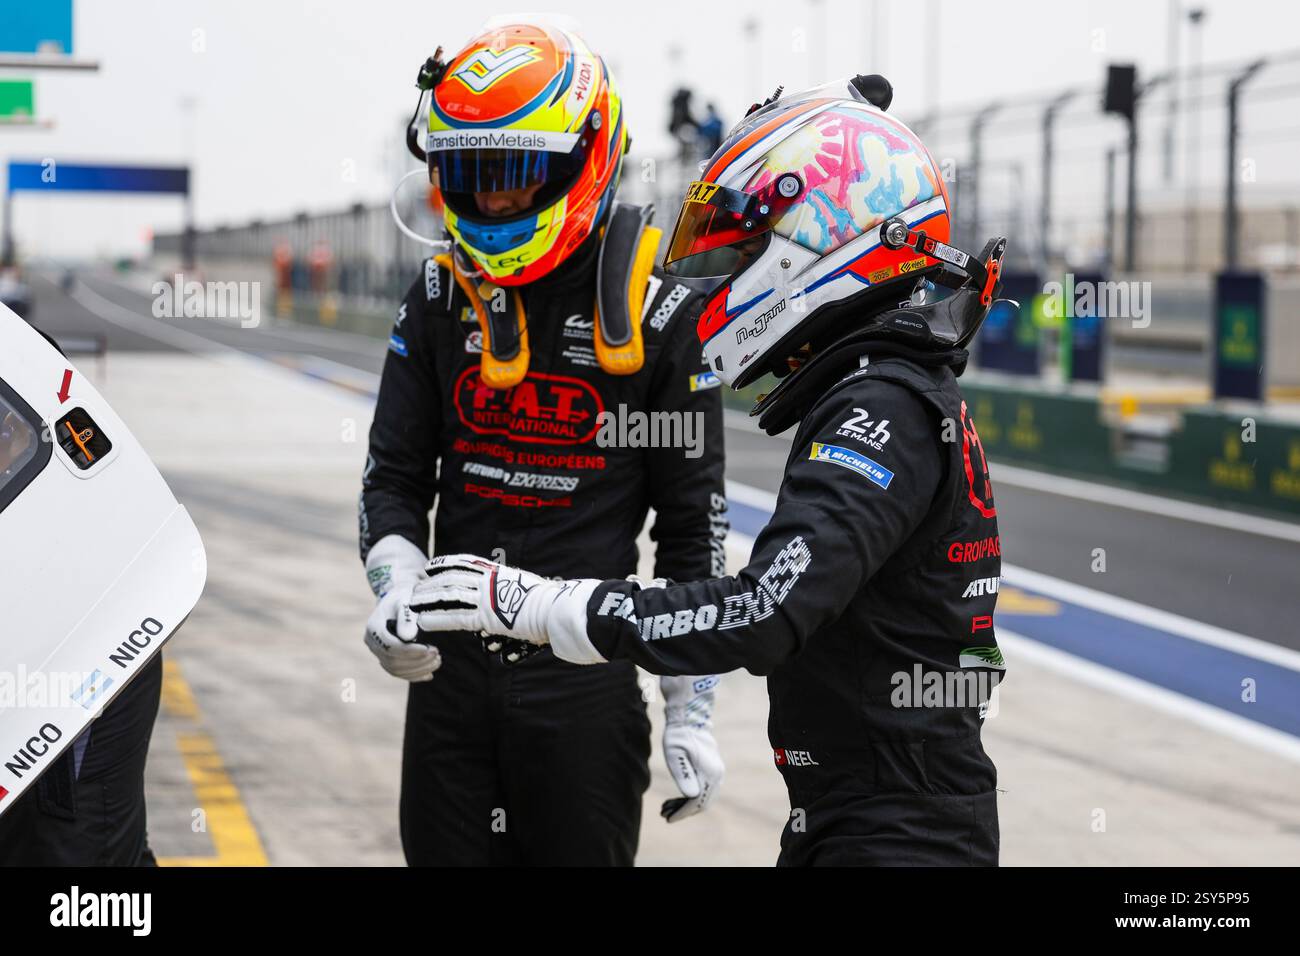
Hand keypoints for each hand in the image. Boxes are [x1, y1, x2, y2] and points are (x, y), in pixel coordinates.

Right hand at [363, 534, 440, 681]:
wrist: (399, 599)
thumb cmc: (404, 596)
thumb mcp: (405, 599)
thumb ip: (406, 616)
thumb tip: (408, 637)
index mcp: (374, 627)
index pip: (390, 646)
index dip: (409, 651)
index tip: (429, 649)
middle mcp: (372, 641)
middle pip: (392, 660)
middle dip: (416, 661)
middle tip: (437, 655)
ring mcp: (378, 651)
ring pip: (395, 669)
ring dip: (417, 669)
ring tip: (437, 661)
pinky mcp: (386, 657)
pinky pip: (398, 672)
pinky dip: (414, 675)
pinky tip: (429, 674)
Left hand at [409, 554, 603, 663]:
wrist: (556, 609)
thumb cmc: (550, 601)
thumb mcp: (528, 586)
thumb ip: (514, 587)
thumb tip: (510, 590)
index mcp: (499, 572)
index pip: (466, 562)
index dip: (446, 563)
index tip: (432, 565)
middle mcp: (489, 581)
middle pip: (452, 577)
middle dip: (431, 583)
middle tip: (415, 588)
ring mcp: (486, 598)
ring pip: (448, 595)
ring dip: (428, 600)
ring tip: (413, 605)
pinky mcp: (486, 617)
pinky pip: (455, 617)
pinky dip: (437, 619)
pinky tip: (424, 622)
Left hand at [659, 675, 724, 822]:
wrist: (689, 718)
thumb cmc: (678, 736)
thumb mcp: (675, 756)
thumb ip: (684, 776)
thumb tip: (691, 797)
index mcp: (708, 774)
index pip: (697, 802)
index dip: (682, 813)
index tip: (668, 818)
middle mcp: (717, 775)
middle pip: (702, 803)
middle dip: (684, 811)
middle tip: (664, 813)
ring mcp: (717, 772)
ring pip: (704, 797)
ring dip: (687, 804)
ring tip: (667, 807)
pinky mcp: (713, 768)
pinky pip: (705, 789)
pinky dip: (692, 796)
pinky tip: (677, 797)